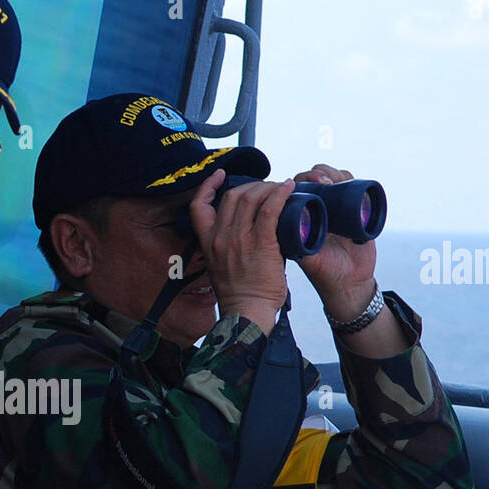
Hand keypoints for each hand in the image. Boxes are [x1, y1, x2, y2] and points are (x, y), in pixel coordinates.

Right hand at [188, 169, 290, 333]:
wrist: (247, 313)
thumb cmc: (240, 295)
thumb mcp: (221, 267)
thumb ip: (227, 247)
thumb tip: (248, 231)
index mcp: (208, 243)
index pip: (198, 206)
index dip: (208, 186)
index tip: (220, 175)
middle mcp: (220, 237)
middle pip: (232, 195)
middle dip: (251, 186)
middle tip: (267, 189)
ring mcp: (239, 239)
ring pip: (251, 197)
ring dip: (268, 188)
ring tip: (281, 189)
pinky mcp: (261, 242)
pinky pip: (270, 209)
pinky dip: (280, 194)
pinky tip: (289, 189)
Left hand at [293, 163, 377, 319]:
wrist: (350, 282)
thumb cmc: (325, 272)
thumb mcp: (306, 258)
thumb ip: (298, 246)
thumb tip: (286, 230)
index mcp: (301, 216)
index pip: (296, 189)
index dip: (298, 182)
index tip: (300, 185)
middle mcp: (318, 208)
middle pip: (313, 179)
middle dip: (316, 174)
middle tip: (322, 182)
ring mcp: (337, 207)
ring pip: (333, 178)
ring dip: (332, 173)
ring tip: (333, 182)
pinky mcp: (356, 208)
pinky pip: (352, 185)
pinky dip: (350, 178)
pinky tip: (347, 181)